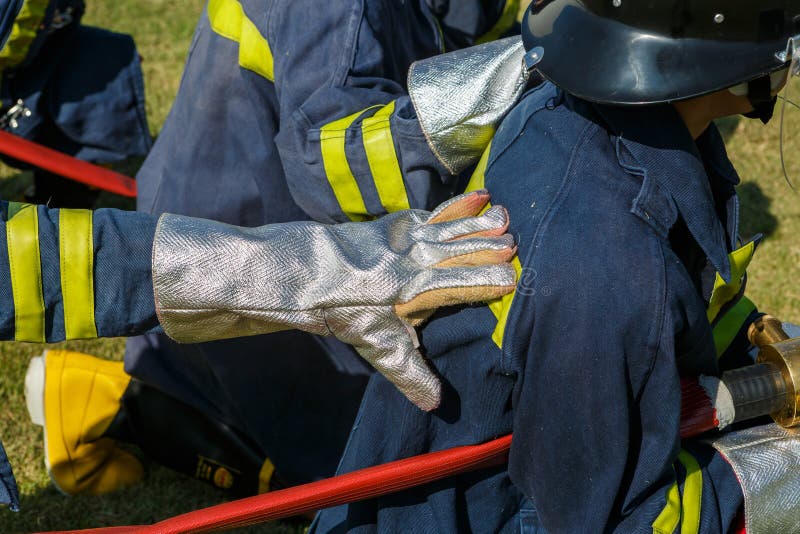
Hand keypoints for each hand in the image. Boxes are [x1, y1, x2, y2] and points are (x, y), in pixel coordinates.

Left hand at [320, 190, 515, 409]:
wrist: (307, 274)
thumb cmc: (347, 313)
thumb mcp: (379, 347)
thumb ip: (412, 374)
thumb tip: (438, 406)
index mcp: (419, 290)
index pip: (464, 284)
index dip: (490, 282)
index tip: (514, 280)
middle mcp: (418, 259)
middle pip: (462, 251)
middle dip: (490, 248)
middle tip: (516, 245)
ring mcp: (408, 237)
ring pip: (452, 229)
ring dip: (479, 223)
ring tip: (505, 215)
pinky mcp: (397, 222)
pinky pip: (435, 213)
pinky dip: (457, 206)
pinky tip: (476, 198)